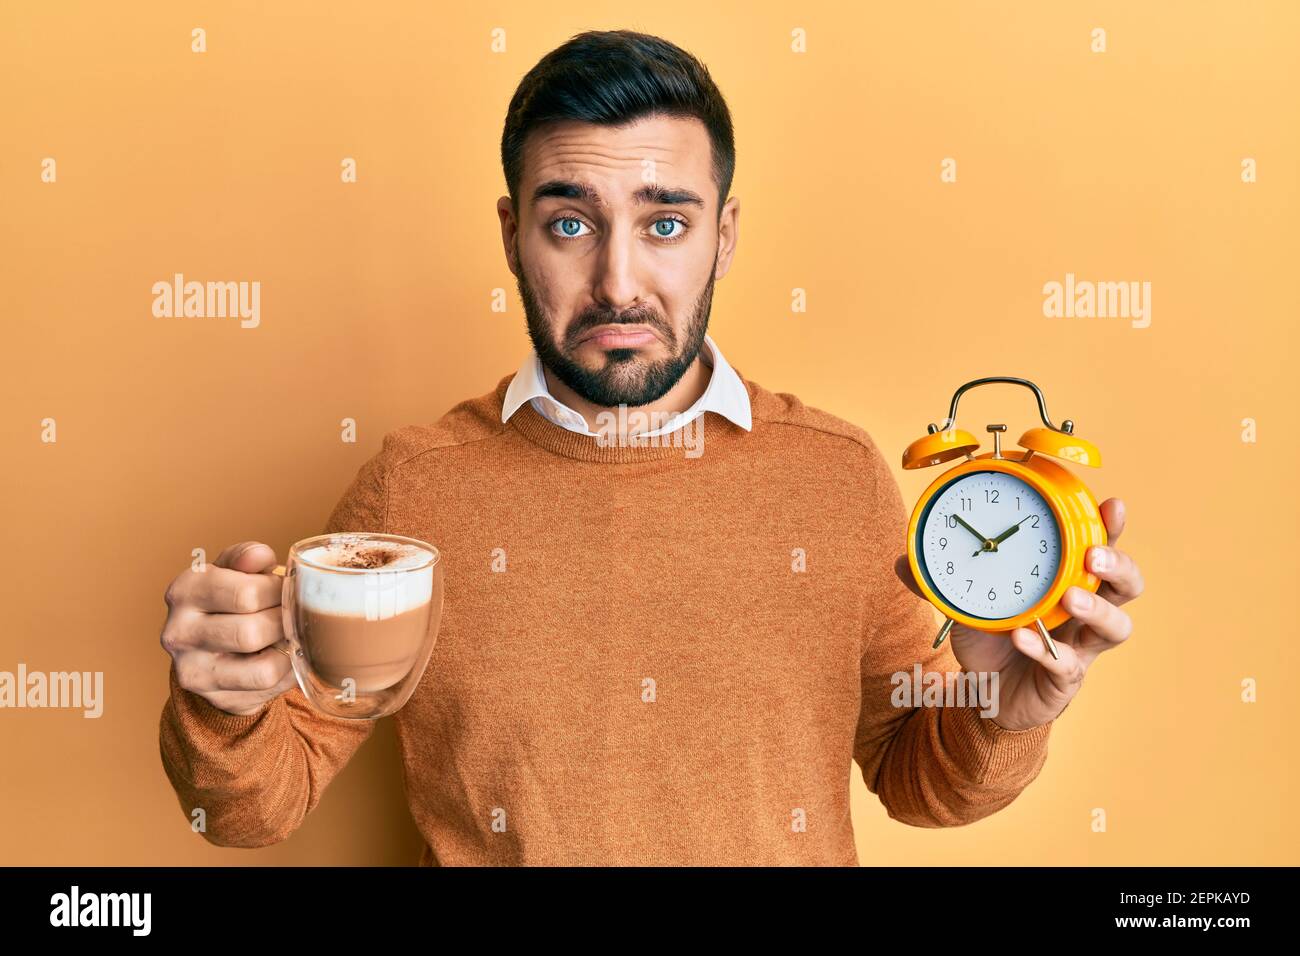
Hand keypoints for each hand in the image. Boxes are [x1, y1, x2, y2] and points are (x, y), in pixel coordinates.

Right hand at [159, 541, 296, 715]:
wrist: (214, 646)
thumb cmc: (230, 599)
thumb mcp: (235, 570)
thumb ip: (247, 557)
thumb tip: (260, 556)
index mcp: (184, 590)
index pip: (245, 593)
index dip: (277, 591)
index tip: (284, 588)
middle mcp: (179, 633)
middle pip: (253, 632)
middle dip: (284, 621)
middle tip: (292, 612)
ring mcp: (193, 671)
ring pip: (264, 668)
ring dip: (287, 648)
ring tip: (288, 633)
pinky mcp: (215, 697)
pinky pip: (269, 686)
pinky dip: (287, 668)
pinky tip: (284, 653)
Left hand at [900, 498, 1143, 730]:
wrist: (985, 693)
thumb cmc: (989, 639)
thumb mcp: (965, 602)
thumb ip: (938, 583)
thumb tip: (902, 561)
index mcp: (1069, 581)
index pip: (1102, 547)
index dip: (1112, 528)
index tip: (1113, 505)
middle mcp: (1086, 612)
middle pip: (1126, 585)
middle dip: (1118, 565)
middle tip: (1095, 554)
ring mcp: (1081, 647)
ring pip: (1116, 627)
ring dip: (1097, 609)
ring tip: (1072, 599)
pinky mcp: (1065, 679)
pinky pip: (1065, 664)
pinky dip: (1043, 649)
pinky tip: (1022, 637)